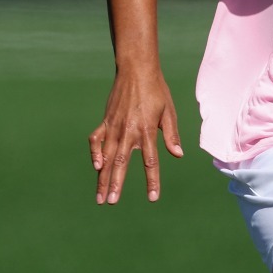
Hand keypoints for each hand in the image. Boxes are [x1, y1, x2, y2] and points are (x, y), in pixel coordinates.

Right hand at [89, 64, 185, 203]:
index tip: (153, 198)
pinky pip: (96, 140)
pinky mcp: (105, 121)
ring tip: (100, 196)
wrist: (136, 70)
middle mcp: (128, 132)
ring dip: (102, 177)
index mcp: (146, 131)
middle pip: (120, 164)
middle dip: (115, 184)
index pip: (150, 162)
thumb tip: (178, 155)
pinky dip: (94, 153)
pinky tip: (95, 166)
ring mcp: (114, 127)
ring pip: (105, 157)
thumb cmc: (156, 91)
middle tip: (111, 202)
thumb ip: (171, 135)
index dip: (152, 181)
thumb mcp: (169, 112)